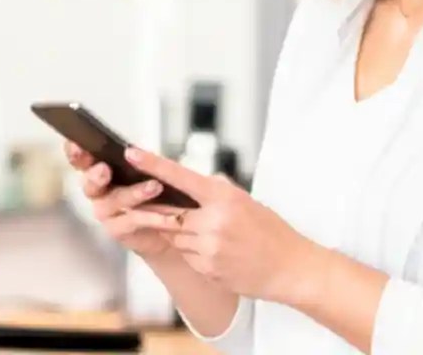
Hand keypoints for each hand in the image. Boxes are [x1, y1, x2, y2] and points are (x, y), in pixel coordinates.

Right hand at [63, 140, 179, 258]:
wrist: (182, 228)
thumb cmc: (171, 194)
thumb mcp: (168, 173)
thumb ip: (150, 162)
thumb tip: (130, 151)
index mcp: (109, 167)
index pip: (86, 159)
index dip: (76, 153)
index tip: (75, 146)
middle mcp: (103, 189)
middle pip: (90, 184)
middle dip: (94, 176)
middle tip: (104, 170)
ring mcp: (108, 212)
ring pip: (109, 203)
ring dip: (132, 194)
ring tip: (155, 186)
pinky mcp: (119, 231)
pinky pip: (128, 222)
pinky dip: (147, 216)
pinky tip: (165, 215)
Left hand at [125, 147, 329, 305]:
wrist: (290, 268)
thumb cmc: (271, 231)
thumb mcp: (247, 201)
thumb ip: (217, 191)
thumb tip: (191, 181)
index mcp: (224, 198)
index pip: (180, 177)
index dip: (153, 164)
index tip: (132, 153)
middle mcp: (213, 222)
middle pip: (167, 213)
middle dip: (154, 211)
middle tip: (139, 205)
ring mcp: (209, 249)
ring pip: (174, 237)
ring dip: (179, 234)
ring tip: (208, 234)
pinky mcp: (207, 270)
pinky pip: (186, 257)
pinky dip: (192, 252)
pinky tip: (215, 252)